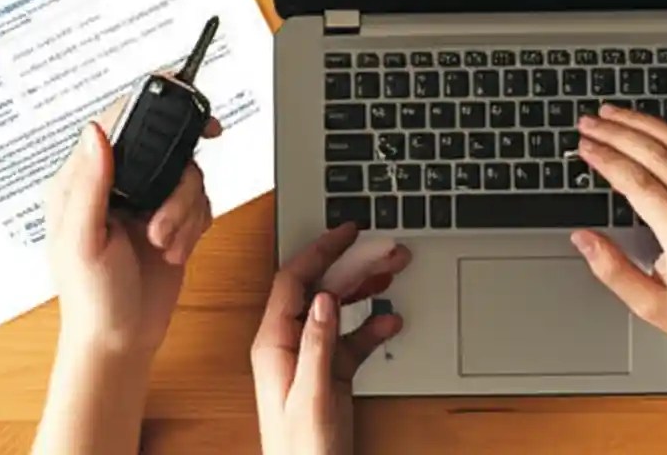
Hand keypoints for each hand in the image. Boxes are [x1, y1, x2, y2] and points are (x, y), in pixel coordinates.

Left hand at [44, 104, 220, 354]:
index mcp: (82, 180)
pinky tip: (175, 248)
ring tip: (163, 241)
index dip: (151, 109)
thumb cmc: (90, 298)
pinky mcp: (172, 218)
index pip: (116, 124)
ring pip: (188, 176)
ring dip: (184, 211)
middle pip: (164, 147)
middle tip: (176, 203)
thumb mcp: (82, 240)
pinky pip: (201, 201)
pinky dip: (195, 225)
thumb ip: (89, 183)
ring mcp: (146, 201)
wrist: (121, 340)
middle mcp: (115, 185)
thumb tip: (95, 132)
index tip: (183, 110)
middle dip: (177, 180)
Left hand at [251, 224, 411, 454]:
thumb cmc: (301, 450)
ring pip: (338, 308)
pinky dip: (373, 327)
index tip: (346, 233)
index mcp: (273, 343)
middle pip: (319, 288)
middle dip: (351, 265)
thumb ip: (317, 344)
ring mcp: (310, 356)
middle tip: (383, 249)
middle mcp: (289, 343)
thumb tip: (323, 297)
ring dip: (364, 290)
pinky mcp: (330, 371)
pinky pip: (352, 339)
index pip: (293, 281)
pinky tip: (392, 321)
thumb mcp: (311, 395)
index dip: (319, 251)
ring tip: (392, 272)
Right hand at [570, 93, 666, 372]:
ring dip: (647, 123)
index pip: (635, 182)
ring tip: (616, 113)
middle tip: (589, 122)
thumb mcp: (653, 307)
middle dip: (617, 133)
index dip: (605, 159)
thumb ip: (613, 270)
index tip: (584, 147)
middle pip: (656, 155)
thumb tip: (583, 238)